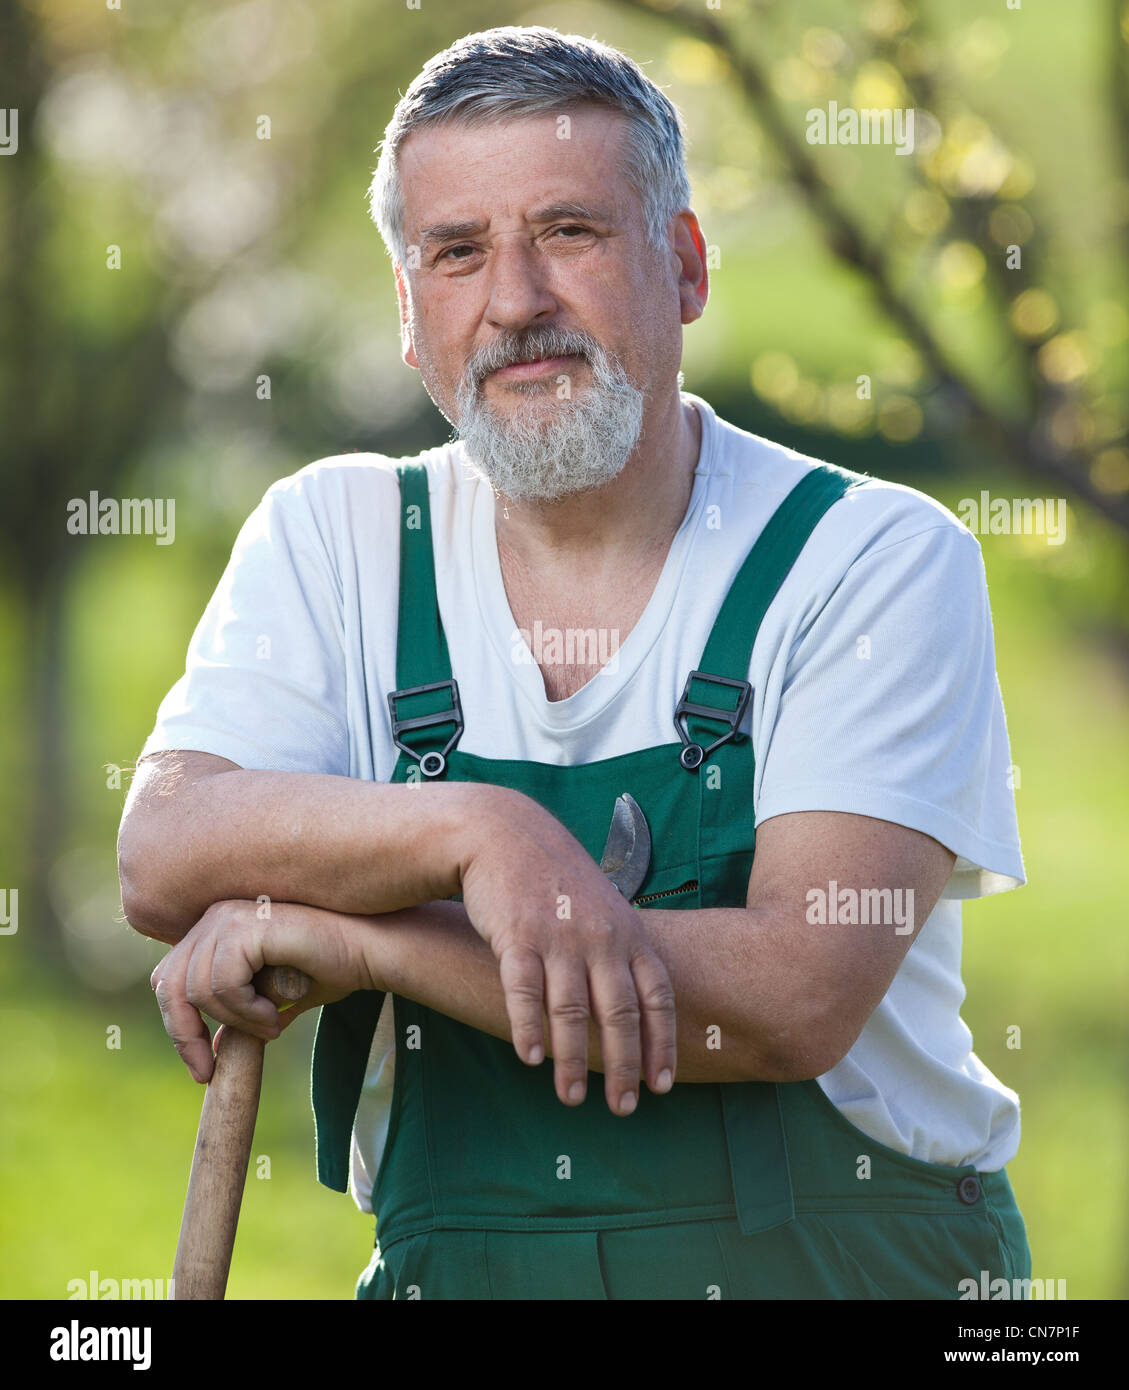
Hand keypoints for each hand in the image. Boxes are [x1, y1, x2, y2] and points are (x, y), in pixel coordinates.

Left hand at [150, 899, 378, 1082]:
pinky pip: (224, 984)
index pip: (169, 979)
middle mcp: (216, 915)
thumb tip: (212, 1049)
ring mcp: (230, 916)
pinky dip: (247, 1011)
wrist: (371, 951)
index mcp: (216, 927)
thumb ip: (240, 1014)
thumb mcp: (273, 999)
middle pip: (169, 984)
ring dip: (235, 1022)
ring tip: (271, 1027)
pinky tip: (275, 1014)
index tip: (202, 1069)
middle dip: (185, 1035)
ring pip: (198, 990)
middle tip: (209, 1071)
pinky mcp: (249, 925)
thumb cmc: (331, 969)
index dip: (178, 1026)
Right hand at [457, 789, 676, 1115]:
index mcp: (629, 932)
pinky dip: (529, 1028)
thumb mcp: (605, 907)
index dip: (661, 1044)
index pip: (657, 997)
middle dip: (624, 1065)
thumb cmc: (558, 879)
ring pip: (572, 1010)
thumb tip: (643, 1004)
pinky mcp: (517, 936)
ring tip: (571, 1098)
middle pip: (619, 1012)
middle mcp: (600, 937)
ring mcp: (559, 936)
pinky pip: (524, 991)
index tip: (661, 1085)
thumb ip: (624, 951)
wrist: (505, 834)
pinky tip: (532, 1059)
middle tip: (624, 1107)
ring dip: (573, 1060)